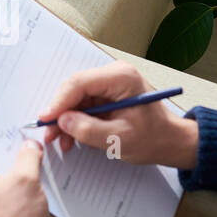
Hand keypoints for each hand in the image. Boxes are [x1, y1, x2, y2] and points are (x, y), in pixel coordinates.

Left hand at [0, 139, 49, 216]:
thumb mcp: (26, 179)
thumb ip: (28, 157)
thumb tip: (31, 145)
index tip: (7, 129)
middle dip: (5, 155)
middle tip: (22, 141)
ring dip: (12, 172)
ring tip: (29, 158)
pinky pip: (1, 194)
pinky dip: (13, 188)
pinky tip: (29, 181)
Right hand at [38, 61, 198, 168]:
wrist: (170, 141)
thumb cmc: (153, 138)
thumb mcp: (120, 139)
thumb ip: (89, 130)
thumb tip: (62, 121)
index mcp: (121, 78)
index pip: (80, 83)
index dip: (59, 102)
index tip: (46, 120)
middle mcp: (114, 75)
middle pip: (75, 89)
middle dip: (60, 113)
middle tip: (50, 134)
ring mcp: (110, 84)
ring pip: (76, 98)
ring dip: (66, 120)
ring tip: (61, 142)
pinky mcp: (107, 94)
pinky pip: (83, 105)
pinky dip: (75, 121)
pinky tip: (71, 138)